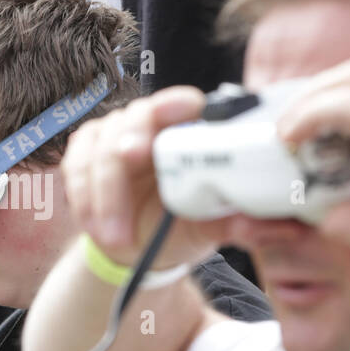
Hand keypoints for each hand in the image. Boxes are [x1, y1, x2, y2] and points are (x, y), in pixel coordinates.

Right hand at [62, 87, 233, 269]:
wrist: (139, 247)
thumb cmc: (180, 226)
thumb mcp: (208, 228)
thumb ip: (234, 223)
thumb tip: (274, 228)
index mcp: (186, 132)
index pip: (183, 104)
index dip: (179, 104)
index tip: (182, 111)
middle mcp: (149, 125)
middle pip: (136, 119)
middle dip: (130, 140)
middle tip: (131, 158)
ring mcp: (112, 135)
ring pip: (100, 148)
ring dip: (105, 194)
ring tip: (115, 237)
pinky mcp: (84, 152)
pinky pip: (75, 168)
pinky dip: (84, 200)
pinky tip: (95, 228)